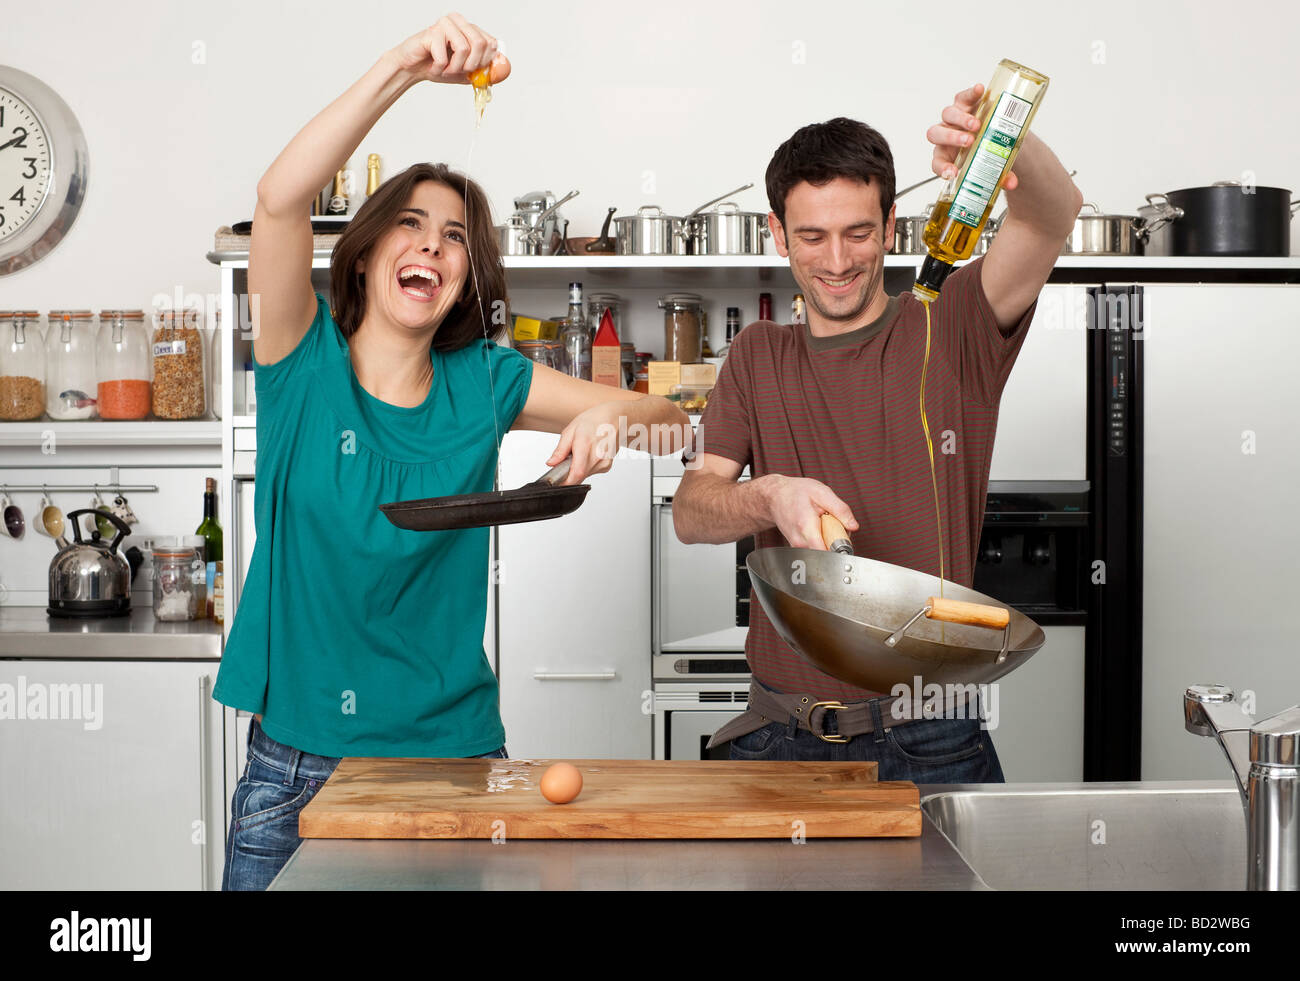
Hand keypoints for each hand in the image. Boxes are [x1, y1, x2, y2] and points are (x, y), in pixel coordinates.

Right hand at [389, 13, 510, 84]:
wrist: (414, 69)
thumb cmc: (440, 67)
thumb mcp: (467, 73)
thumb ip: (485, 72)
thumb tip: (502, 73)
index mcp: (471, 29)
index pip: (491, 43)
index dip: (485, 62)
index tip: (472, 70)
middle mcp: (460, 22)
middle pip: (481, 43)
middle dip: (470, 65)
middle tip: (457, 71)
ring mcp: (446, 24)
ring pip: (464, 49)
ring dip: (454, 68)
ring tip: (444, 69)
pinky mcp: (432, 31)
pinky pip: (445, 56)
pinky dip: (439, 68)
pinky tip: (433, 65)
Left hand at [545, 404, 620, 484]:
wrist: (616, 418)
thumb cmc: (595, 420)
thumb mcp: (571, 430)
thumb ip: (560, 449)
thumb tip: (551, 463)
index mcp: (585, 445)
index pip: (576, 473)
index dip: (565, 482)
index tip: (557, 482)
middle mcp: (597, 457)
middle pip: (578, 476)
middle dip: (569, 472)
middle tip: (568, 458)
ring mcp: (604, 463)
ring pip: (584, 475)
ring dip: (578, 467)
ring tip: (581, 451)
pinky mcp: (607, 466)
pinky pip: (591, 472)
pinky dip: (586, 465)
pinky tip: (590, 453)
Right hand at [759, 475, 858, 549]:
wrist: (775, 496)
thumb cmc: (796, 492)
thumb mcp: (822, 492)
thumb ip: (840, 509)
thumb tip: (853, 526)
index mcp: (806, 527)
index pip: (826, 552)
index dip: (840, 548)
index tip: (843, 537)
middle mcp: (800, 541)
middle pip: (828, 552)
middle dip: (837, 540)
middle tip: (834, 524)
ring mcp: (797, 546)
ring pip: (823, 551)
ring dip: (829, 540)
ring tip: (823, 524)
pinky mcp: (798, 548)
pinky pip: (817, 549)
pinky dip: (822, 539)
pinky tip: (817, 528)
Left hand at [927, 83, 1019, 190]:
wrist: (994, 131)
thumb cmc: (987, 151)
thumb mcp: (993, 165)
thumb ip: (1001, 176)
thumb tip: (1012, 184)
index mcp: (947, 155)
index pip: (938, 163)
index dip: (942, 168)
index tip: (953, 173)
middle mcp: (946, 135)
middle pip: (937, 134)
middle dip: (952, 138)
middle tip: (969, 141)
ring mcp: (953, 118)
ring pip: (948, 115)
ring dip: (961, 119)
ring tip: (977, 124)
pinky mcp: (964, 101)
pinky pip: (963, 96)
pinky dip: (971, 93)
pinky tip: (980, 90)